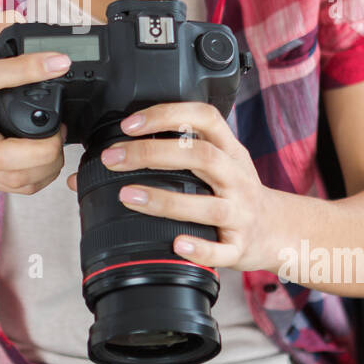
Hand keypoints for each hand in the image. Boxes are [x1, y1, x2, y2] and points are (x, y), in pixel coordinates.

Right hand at [0, 10, 69, 193]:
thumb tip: (20, 22)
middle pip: (10, 155)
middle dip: (47, 145)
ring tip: (55, 141)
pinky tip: (46, 160)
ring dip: (48, 164)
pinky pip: (18, 189)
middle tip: (59, 124)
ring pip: (18, 180)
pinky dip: (40, 178)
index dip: (29, 68)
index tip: (60, 61)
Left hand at [65, 100, 276, 272]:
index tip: (129, 123)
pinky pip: (221, 249)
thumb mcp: (214, 164)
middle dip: (153, 153)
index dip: (168, 114)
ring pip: (208, 205)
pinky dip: (200, 248)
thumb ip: (164, 159)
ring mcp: (240, 212)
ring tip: (127, 196)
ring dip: (165, 200)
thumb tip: (83, 174)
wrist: (279, 229)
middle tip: (113, 158)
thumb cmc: (235, 192)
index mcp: (229, 150)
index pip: (204, 117)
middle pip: (200, 155)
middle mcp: (236, 177)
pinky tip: (176, 244)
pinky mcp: (240, 246)